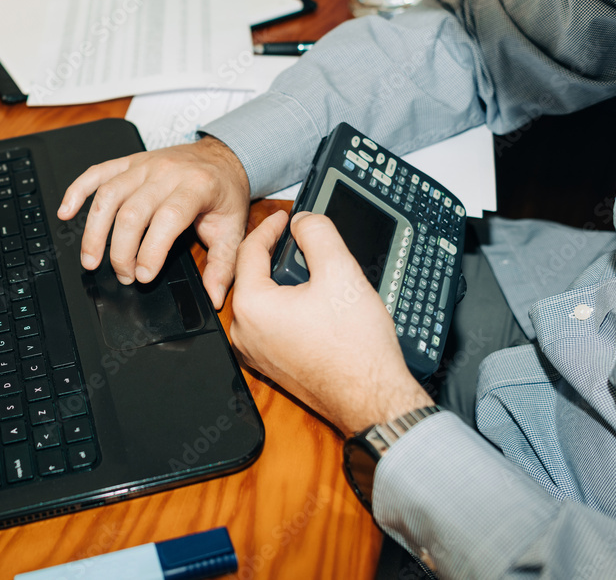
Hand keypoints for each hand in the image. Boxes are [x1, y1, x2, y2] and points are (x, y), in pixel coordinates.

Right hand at [57, 136, 250, 308]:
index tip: (143, 275)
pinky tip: (66, 212)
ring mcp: (144, 165)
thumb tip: (213, 297)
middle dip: (122, 251)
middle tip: (124, 275)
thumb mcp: (234, 229)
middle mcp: (166, 172)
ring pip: (109, 195)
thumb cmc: (225, 193)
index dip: (150, 250)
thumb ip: (223, 265)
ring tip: (90, 260)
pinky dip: (77, 191)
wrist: (223, 157)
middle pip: (132, 212)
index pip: (167, 218)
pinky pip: (97, 172)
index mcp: (196, 186)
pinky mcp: (129, 162)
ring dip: (94, 231)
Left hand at [230, 211, 433, 435]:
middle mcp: (244, 332)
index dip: (270, 226)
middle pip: (253, 276)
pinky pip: (271, 323)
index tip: (286, 217)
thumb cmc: (356, 348)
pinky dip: (286, 304)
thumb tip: (304, 221)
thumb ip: (317, 234)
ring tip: (311, 267)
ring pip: (263, 300)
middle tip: (300, 239)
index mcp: (251, 307)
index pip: (250, 251)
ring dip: (282, 280)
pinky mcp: (271, 363)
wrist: (371, 399)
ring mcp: (256, 351)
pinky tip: (313, 301)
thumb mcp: (340, 271)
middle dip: (276, 254)